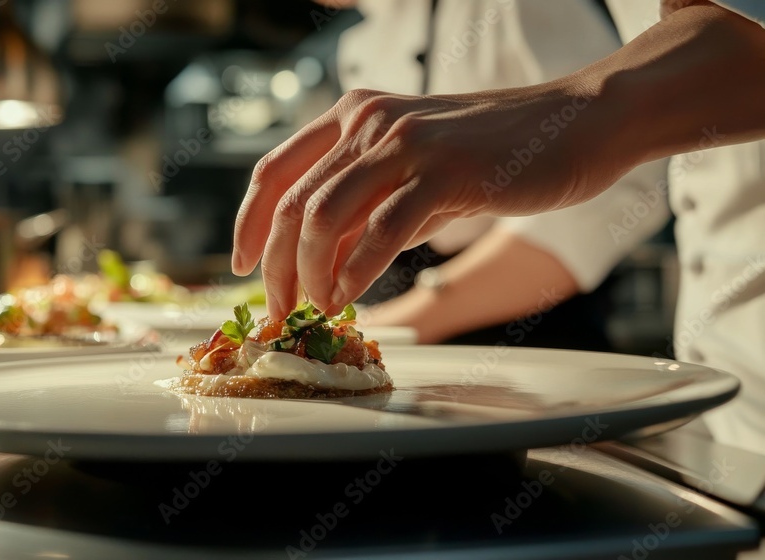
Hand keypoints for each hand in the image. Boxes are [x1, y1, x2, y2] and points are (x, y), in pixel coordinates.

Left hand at [232, 86, 629, 319]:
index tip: (242, 265)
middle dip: (276, 266)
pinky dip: (355, 271)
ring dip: (310, 274)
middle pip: (293, 202)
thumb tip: (322, 262)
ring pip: (325, 215)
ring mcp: (406, 143)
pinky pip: (382, 228)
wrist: (577, 124)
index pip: (276, 171)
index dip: (249, 223)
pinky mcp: (444, 171)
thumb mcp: (414, 174)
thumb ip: (368, 206)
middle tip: (281, 309)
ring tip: (316, 309)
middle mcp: (370, 121)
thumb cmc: (494, 153)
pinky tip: (349, 298)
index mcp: (354, 115)